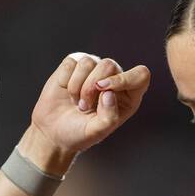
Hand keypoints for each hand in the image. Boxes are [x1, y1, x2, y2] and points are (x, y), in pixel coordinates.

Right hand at [29, 52, 151, 155]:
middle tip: (83, 107)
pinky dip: (65, 80)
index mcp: (128, 96)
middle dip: (91, 87)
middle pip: (109, 64)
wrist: (53, 132)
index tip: (104, 91)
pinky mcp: (74, 65)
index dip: (124, 79)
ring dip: (77, 86)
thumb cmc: (80, 133)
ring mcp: (93, 69)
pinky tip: (66, 92)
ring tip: (76, 103)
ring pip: (88, 62)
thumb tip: (109, 94)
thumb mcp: (97, 132)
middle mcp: (113, 78)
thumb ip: (108, 117)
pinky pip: (71, 63)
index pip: (140, 75)